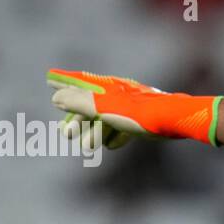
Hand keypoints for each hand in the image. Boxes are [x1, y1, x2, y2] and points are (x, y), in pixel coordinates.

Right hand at [47, 69, 222, 150]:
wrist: (174, 120)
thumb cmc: (138, 113)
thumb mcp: (104, 108)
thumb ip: (79, 103)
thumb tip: (56, 98)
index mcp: (107, 87)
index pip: (80, 82)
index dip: (65, 81)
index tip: (49, 77)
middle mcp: (118, 94)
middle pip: (92, 105)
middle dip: (79, 120)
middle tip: (67, 134)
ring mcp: (130, 108)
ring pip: (107, 120)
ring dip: (96, 133)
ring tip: (87, 146)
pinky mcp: (143, 121)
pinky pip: (125, 129)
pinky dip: (117, 136)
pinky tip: (113, 146)